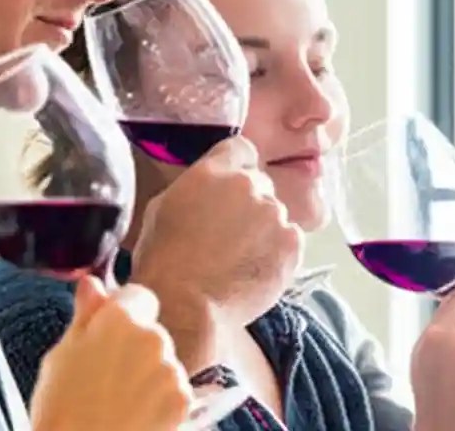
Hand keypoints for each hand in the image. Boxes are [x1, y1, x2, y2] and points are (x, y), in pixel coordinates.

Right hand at [32, 277, 190, 430]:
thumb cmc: (60, 408)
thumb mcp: (62, 355)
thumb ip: (85, 315)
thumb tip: (92, 282)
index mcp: (119, 319)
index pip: (139, 297)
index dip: (124, 315)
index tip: (109, 337)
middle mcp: (152, 337)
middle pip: (151, 332)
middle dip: (136, 348)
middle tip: (108, 378)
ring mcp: (171, 369)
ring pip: (163, 362)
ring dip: (150, 375)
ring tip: (120, 401)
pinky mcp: (183, 400)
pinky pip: (175, 390)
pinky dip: (162, 401)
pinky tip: (137, 415)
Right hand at [130, 137, 303, 368]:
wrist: (185, 305)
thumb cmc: (163, 262)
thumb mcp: (162, 209)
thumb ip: (193, 188)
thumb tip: (205, 189)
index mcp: (213, 171)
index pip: (241, 149)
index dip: (237, 168)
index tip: (231, 188)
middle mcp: (248, 185)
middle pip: (259, 184)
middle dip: (249, 204)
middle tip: (231, 234)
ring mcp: (274, 214)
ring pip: (275, 215)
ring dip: (264, 231)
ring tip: (240, 260)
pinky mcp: (292, 244)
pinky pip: (289, 241)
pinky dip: (277, 254)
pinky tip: (254, 271)